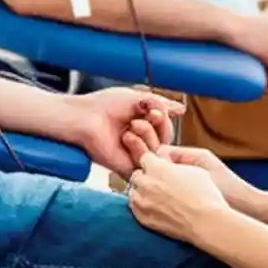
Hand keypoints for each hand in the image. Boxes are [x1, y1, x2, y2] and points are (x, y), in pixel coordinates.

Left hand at [71, 88, 185, 175]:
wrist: (85, 117)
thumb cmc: (105, 105)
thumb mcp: (139, 98)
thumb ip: (162, 104)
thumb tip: (181, 110)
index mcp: (142, 126)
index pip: (166, 128)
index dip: (164, 118)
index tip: (154, 108)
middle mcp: (140, 142)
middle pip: (167, 140)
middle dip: (162, 125)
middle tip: (149, 115)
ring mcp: (135, 156)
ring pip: (160, 151)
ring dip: (150, 134)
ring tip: (132, 124)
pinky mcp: (128, 168)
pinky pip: (148, 163)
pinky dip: (141, 147)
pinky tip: (127, 136)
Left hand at [137, 145, 265, 216]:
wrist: (208, 222)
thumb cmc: (206, 194)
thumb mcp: (195, 167)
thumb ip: (176, 161)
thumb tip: (166, 161)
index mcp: (157, 168)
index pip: (145, 158)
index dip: (153, 162)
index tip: (160, 167)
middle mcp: (146, 184)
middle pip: (136, 175)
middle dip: (145, 176)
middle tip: (158, 182)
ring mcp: (143, 203)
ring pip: (134, 192)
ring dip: (142, 191)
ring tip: (156, 196)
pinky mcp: (144, 219)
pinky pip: (135, 209)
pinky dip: (142, 206)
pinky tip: (155, 207)